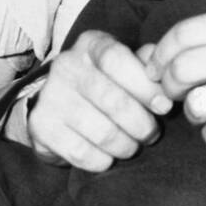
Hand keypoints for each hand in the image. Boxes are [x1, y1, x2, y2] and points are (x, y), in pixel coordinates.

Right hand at [25, 30, 172, 172]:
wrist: (55, 101)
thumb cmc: (101, 81)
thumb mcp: (121, 64)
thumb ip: (144, 65)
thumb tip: (164, 72)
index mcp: (91, 44)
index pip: (117, 59)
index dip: (145, 86)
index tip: (164, 106)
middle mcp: (67, 65)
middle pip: (113, 100)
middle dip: (141, 124)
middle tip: (151, 134)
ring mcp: (51, 95)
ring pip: (101, 131)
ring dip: (125, 145)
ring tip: (132, 146)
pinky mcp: (41, 126)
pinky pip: (81, 153)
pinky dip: (102, 161)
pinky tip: (108, 157)